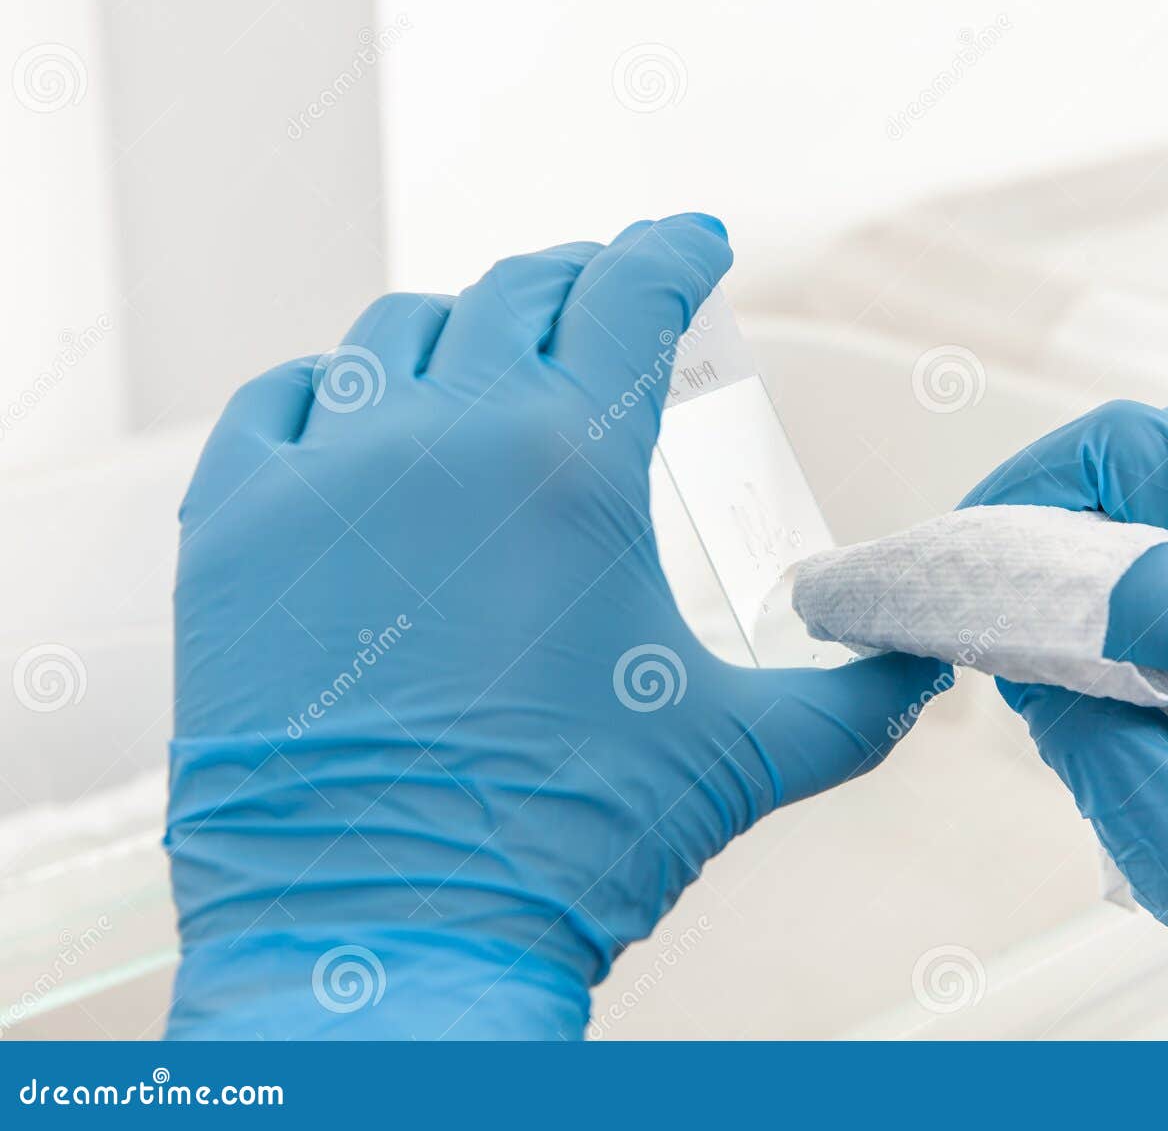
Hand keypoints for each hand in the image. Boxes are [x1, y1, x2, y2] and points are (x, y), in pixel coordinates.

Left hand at [165, 214, 943, 1038]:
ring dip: (462, 329)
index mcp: (570, 462)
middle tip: (614, 302)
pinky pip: (275, 404)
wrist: (392, 940)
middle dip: (582, 280)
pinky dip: (328, 390)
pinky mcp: (234, 537)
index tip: (697, 240)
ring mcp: (321, 479)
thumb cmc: (572, 838)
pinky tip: (358, 416)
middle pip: (517, 290)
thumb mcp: (744, 756)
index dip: (678, 249)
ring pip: (392, 334)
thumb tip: (920, 672)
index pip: (634, 290)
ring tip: (496, 364)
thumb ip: (856, 703)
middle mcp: (439, 437)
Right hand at [962, 401, 1167, 1039]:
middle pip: (1151, 444)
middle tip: (984, 548)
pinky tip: (1130, 585)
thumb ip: (1084, 740)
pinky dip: (1163, 513)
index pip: (1119, 564)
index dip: (1024, 593)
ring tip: (1046, 563)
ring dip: (1105, 491)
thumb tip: (1021, 665)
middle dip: (1044, 484)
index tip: (974, 631)